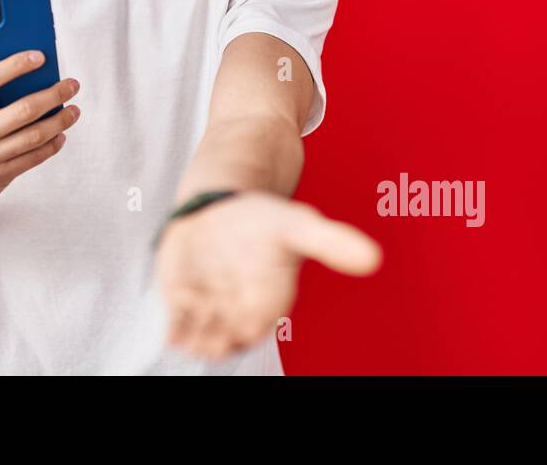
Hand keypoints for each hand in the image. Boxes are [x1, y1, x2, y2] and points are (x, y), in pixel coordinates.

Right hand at [0, 50, 80, 221]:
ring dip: (60, 121)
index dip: (16, 65)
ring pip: (34, 136)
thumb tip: (8, 53)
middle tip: (72, 85)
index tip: (41, 56)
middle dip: (53, 95)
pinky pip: (34, 157)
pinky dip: (53, 144)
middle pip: (23, 110)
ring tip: (74, 110)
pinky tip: (61, 133)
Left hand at [154, 190, 381, 359]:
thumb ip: (329, 242)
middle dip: (214, 338)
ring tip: (192, 313)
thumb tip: (373, 258)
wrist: (221, 205)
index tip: (235, 321)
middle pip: (223, 342)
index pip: (252, 331)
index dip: (240, 330)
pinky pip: (176, 330)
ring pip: (200, 340)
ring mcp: (207, 310)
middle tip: (210, 315)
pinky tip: (174, 322)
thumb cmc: (261, 222)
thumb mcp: (296, 225)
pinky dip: (174, 333)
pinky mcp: (181, 303)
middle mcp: (237, 313)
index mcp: (267, 304)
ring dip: (194, 336)